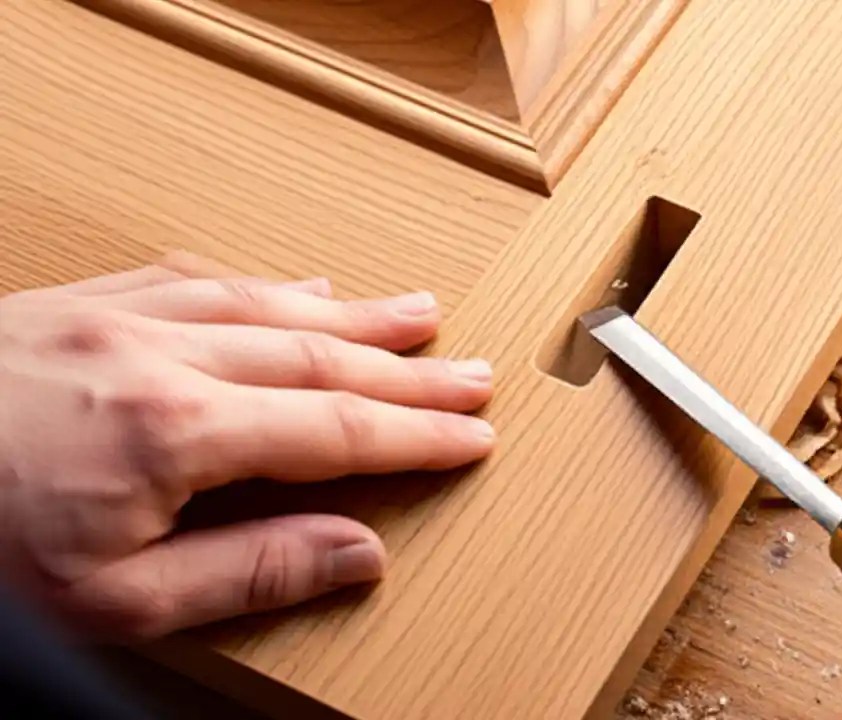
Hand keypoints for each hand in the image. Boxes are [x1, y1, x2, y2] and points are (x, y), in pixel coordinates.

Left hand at [0, 261, 494, 639]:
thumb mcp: (108, 603)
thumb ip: (244, 574)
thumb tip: (353, 555)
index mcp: (172, 433)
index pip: (335, 428)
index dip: (415, 434)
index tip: (472, 434)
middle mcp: (153, 356)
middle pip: (318, 353)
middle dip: (406, 368)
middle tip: (471, 372)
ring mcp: (111, 318)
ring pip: (265, 302)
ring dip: (351, 310)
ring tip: (414, 312)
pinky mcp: (69, 304)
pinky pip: (191, 277)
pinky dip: (258, 284)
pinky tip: (287, 284)